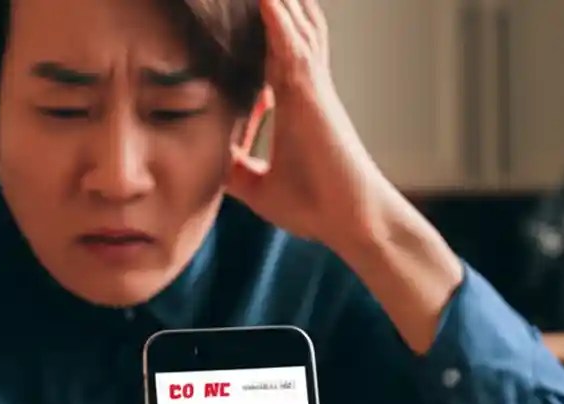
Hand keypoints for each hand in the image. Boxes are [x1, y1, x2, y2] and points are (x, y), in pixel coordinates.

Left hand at [225, 0, 401, 253]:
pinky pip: (292, 47)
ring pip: (292, 27)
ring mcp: (311, 87)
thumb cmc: (315, 207)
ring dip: (276, 1)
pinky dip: (277, 19)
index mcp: (293, 103)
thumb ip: (235, 170)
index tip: (237, 7)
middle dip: (271, 3)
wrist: (351, 221)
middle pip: (286, 28)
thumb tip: (212, 160)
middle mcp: (304, 88)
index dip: (259, 26)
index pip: (270, 53)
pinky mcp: (312, 95)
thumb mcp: (259, 189)